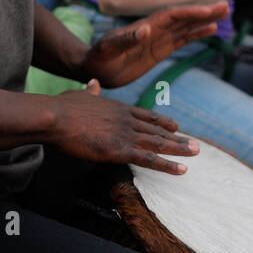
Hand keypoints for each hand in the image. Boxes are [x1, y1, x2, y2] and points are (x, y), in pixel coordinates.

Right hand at [47, 81, 199, 173]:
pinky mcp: (120, 150)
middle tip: (196, 144)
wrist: (55, 116)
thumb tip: (93, 83)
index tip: (177, 126)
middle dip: (178, 138)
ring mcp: (126, 135)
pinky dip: (167, 165)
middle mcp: (128, 120)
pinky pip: (149, 159)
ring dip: (179, 149)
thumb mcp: (80, 94)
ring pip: (159, 143)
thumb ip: (90, 91)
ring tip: (196, 153)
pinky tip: (181, 169)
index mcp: (119, 107)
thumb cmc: (62, 107)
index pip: (147, 116)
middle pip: (158, 130)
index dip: (164, 122)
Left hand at [81, 3, 227, 88]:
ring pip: (187, 26)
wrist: (94, 68)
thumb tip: (146, 30)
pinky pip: (182, 40)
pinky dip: (197, 34)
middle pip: (184, 17)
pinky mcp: (160, 50)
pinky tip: (211, 30)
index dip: (190, 13)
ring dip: (205, 19)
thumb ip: (126, 39)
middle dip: (204, 12)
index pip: (172, 16)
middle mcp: (155, 29)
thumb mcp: (109, 49)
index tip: (208, 12)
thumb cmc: (98, 58)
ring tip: (225, 13)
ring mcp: (159, 39)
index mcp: (145, 27)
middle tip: (226, 6)